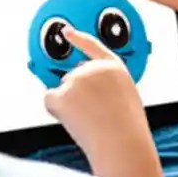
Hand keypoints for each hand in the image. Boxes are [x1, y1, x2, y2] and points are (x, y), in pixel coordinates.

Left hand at [44, 27, 167, 176]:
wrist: (122, 144)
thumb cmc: (127, 129)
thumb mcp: (126, 97)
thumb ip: (107, 86)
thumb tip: (88, 95)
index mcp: (113, 67)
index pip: (93, 46)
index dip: (78, 38)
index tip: (67, 31)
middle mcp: (93, 69)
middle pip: (73, 78)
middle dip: (77, 95)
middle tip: (93, 114)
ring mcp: (76, 80)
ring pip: (62, 92)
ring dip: (70, 106)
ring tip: (90, 121)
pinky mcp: (61, 94)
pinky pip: (50, 101)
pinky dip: (57, 112)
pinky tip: (73, 121)